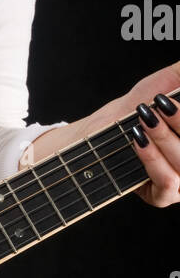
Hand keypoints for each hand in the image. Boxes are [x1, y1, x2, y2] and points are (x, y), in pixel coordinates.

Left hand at [120, 62, 179, 207]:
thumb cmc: (141, 105)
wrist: (105, 127)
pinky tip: (138, 139)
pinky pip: (167, 183)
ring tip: (146, 117)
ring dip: (165, 138)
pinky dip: (152, 158)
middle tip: (161, 104)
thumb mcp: (170, 80)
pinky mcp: (163, 197)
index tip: (172, 101)